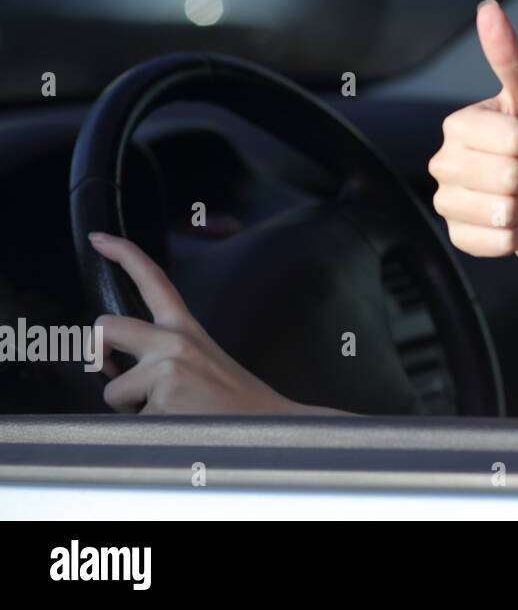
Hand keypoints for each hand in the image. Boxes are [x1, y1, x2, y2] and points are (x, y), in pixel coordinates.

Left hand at [88, 231, 307, 414]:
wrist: (268, 424)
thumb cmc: (232, 401)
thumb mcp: (201, 360)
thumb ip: (162, 353)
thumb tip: (116, 366)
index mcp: (186, 329)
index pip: (153, 281)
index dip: (123, 254)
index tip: (100, 239)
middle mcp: (175, 341)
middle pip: (106, 327)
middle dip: (98, 354)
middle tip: (114, 372)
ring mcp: (167, 368)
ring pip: (112, 388)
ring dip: (129, 406)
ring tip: (168, 411)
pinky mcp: (162, 398)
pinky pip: (127, 419)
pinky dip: (143, 429)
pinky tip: (174, 426)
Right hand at [428, 0, 517, 256]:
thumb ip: (510, 57)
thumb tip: (489, 8)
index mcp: (457, 125)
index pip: (513, 137)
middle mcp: (442, 163)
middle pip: (509, 177)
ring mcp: (446, 203)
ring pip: (504, 212)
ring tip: (517, 194)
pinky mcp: (458, 238)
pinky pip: (500, 244)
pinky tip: (511, 219)